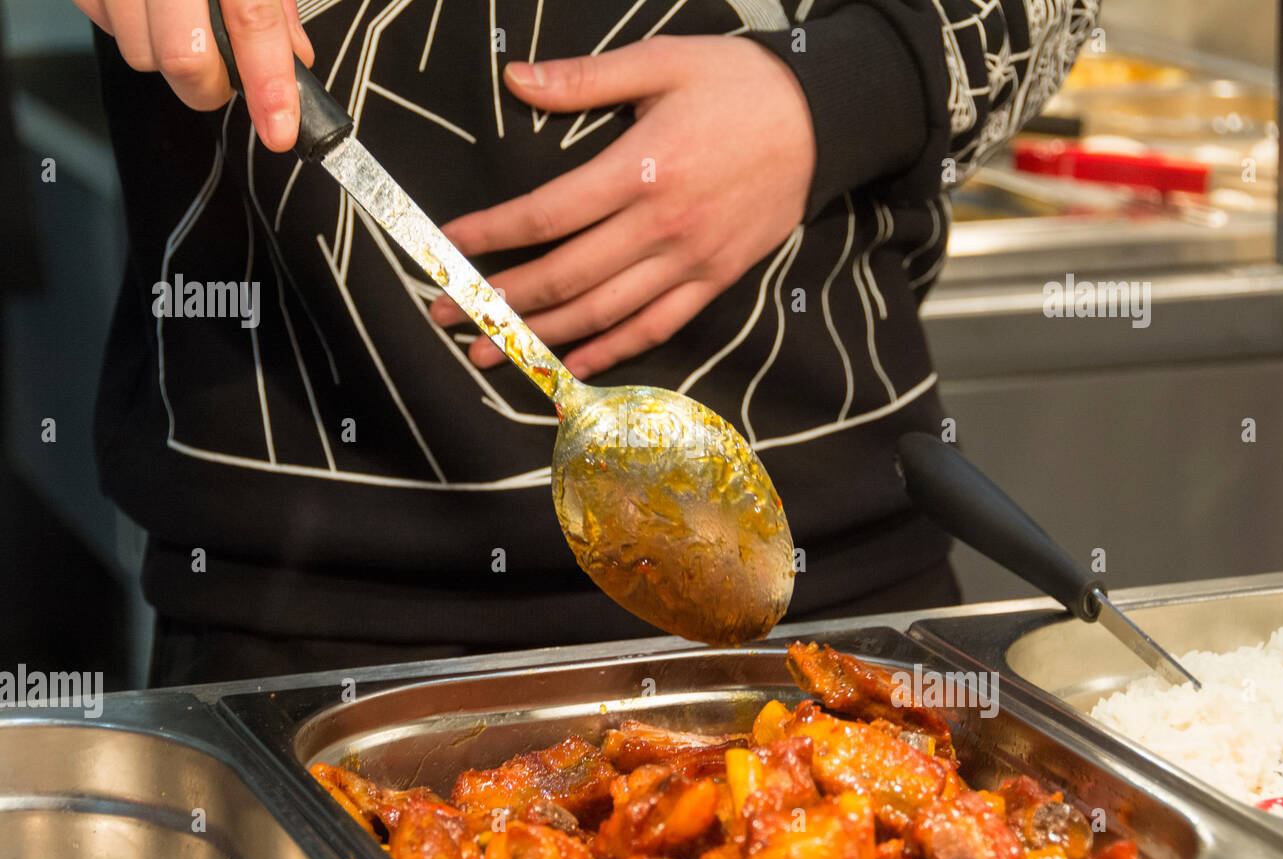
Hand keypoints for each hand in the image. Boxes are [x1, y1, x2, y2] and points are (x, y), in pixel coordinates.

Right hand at [73, 0, 313, 151]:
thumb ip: (274, 8)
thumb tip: (296, 61)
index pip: (253, 23)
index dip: (269, 84)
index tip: (281, 131)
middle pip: (185, 59)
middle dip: (210, 88)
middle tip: (224, 76)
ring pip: (142, 56)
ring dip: (169, 59)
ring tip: (182, 28)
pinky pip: (105, 29)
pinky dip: (133, 32)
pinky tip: (147, 11)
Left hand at [430, 35, 814, 378]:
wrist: (823, 122)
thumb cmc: (740, 85)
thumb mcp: (662, 62)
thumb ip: (585, 80)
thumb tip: (516, 80)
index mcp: (642, 169)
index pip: (548, 213)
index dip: (494, 234)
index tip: (452, 248)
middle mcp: (662, 226)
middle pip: (566, 274)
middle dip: (500, 299)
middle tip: (448, 314)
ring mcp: (690, 260)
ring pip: (604, 311)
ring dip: (542, 335)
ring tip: (490, 350)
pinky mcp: (715, 279)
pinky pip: (657, 326)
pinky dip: (613, 349)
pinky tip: (573, 362)